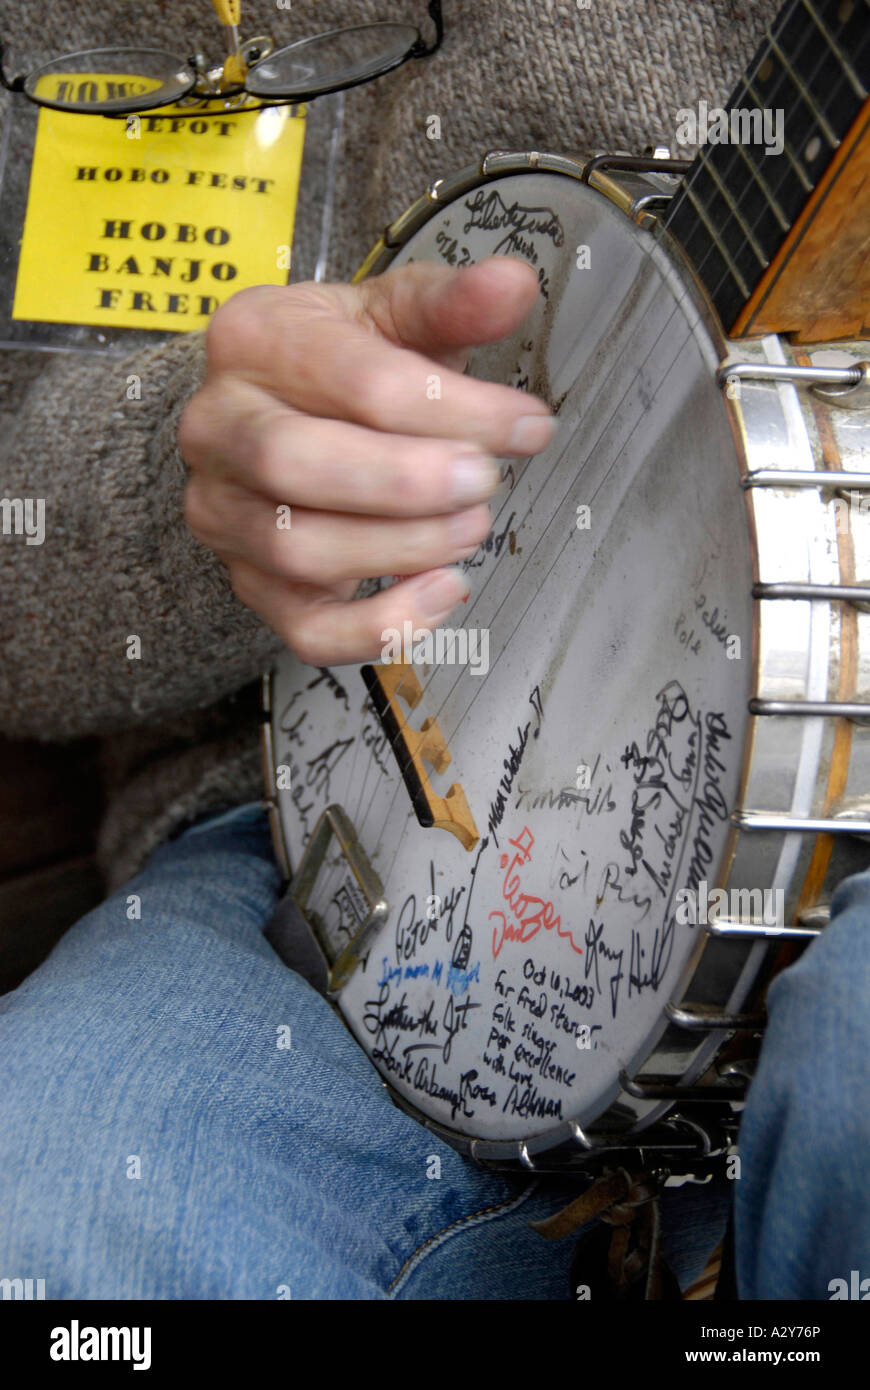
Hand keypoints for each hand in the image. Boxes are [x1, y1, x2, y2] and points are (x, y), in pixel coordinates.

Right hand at [179, 255, 554, 665]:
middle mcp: (219, 426)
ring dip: (402, 547)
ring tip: (471, 527)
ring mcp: (224, 512)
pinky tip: (442, 591)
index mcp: (253, 338)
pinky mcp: (249, 583)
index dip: (454, 407)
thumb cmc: (342, 361)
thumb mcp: (394, 313)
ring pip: (298, 549)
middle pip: (295, 464)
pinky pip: (306, 630)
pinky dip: (382, 625)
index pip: (354, 378)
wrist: (280, 410)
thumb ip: (453, 303)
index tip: (527, 424)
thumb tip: (513, 284)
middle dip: (407, 482)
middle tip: (484, 480)